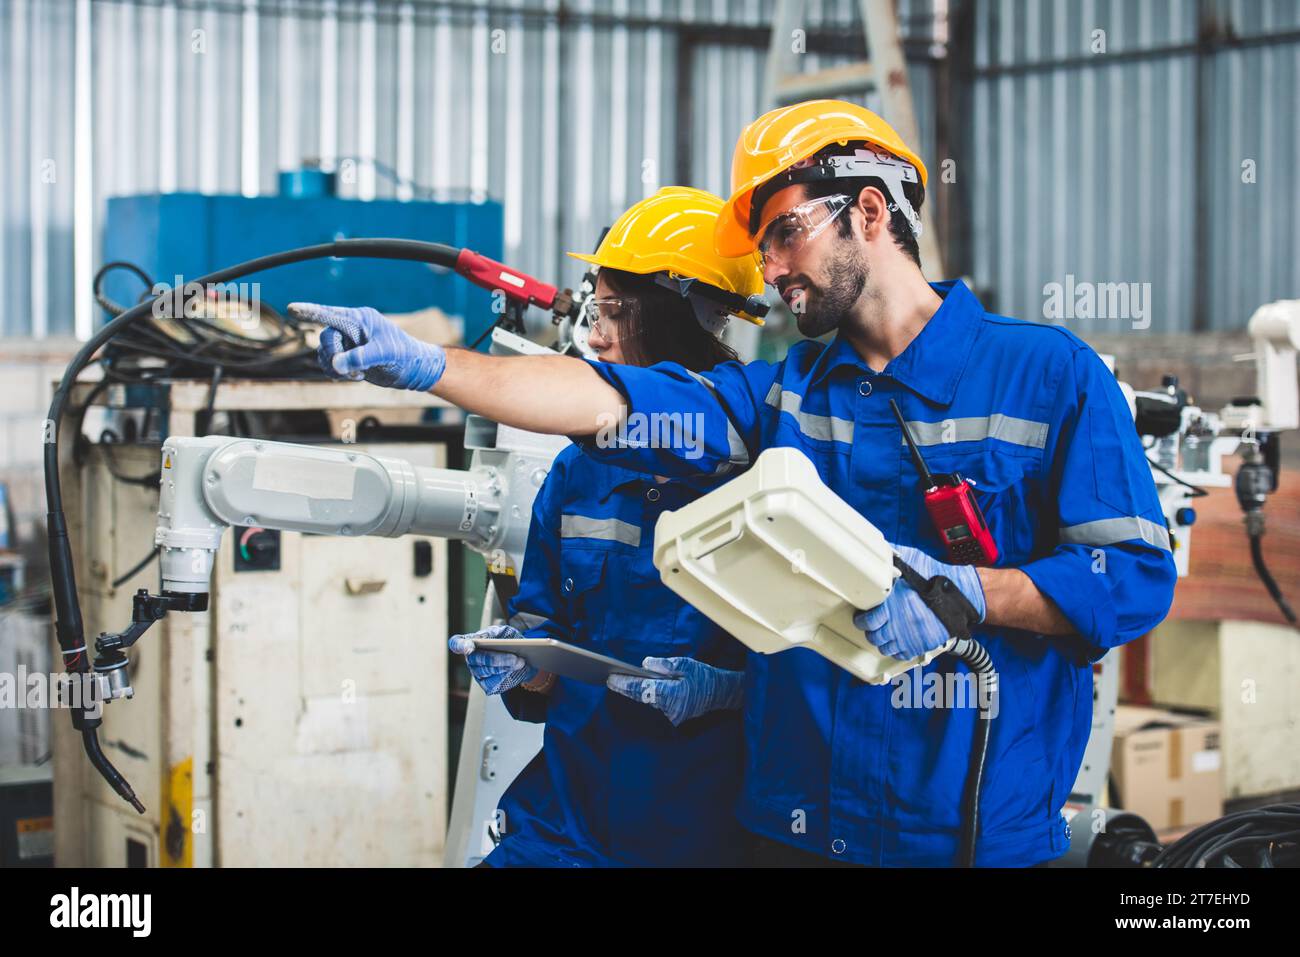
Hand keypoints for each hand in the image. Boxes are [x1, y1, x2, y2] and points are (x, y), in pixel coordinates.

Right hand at [287, 302, 446, 391]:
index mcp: (360, 319)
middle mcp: (352, 329)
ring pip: (325, 353)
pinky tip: (355, 377)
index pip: (330, 313)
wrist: (413, 370)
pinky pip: (330, 364)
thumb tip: (336, 364)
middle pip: (326, 338)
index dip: (310, 312)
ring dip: (335, 367)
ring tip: (357, 375)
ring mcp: (349, 343)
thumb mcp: (384, 354)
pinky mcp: (349, 358)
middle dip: (334, 355)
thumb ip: (359, 357)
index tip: (291, 309)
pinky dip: (337, 373)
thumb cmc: (404, 355)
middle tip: (351, 370)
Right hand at [448, 624, 538, 694]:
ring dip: (504, 667)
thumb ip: (497, 631)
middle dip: (497, 659)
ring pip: (487, 672)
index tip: (470, 648)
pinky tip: (515, 670)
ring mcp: (477, 673)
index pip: (456, 644)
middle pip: (477, 659)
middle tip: (515, 657)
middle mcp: (470, 659)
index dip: (461, 646)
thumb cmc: (507, 640)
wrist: (522, 656)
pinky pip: (493, 683)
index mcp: (470, 642)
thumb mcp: (504, 631)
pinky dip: (505, 676)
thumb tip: (491, 635)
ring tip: (520, 662)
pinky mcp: (486, 685)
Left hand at [606, 656, 743, 726]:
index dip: (625, 684)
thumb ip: (664, 665)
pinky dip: (648, 694)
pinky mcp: (674, 716)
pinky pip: (657, 703)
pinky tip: (637, 687)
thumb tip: (644, 664)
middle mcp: (670, 707)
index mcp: (673, 693)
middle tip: (609, 680)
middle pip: (642, 696)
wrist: (721, 693)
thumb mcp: (685, 664)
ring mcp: (672, 714)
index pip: (642, 688)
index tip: (610, 678)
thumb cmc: (703, 676)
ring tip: (618, 680)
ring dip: (636, 691)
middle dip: (625, 688)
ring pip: (649, 700)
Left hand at [852, 544, 986, 659]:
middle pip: (873, 636)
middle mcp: (898, 623)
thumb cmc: (936, 576)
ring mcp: (909, 637)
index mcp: (891, 604)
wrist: (960, 593)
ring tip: (884, 631)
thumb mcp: (911, 559)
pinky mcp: (921, 645)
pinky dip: (896, 650)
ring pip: (885, 648)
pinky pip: (901, 655)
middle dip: (870, 630)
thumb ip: (892, 556)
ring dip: (882, 640)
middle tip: (872, 623)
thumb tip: (879, 549)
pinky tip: (897, 640)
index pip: (866, 621)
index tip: (863, 615)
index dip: (862, 619)